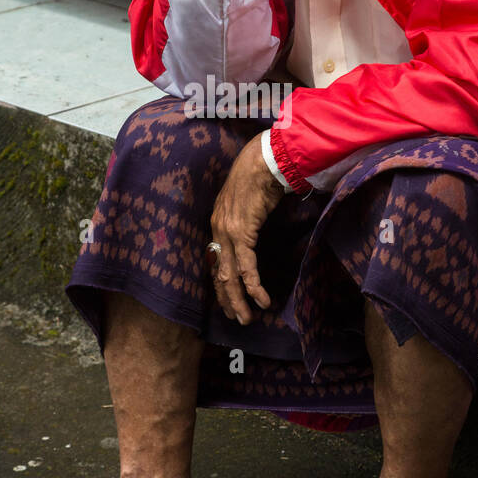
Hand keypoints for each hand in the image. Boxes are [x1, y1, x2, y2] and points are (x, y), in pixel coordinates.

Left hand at [208, 134, 284, 324]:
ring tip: (248, 318)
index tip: (227, 299)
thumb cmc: (259, 174)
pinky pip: (247, 267)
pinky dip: (254, 286)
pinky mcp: (242, 233)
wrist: (262, 159)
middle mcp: (218, 229)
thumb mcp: (248, 200)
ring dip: (239, 300)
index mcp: (218, 222)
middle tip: (237, 318)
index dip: (220, 282)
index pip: (215, 260)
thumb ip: (248, 216)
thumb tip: (257, 225)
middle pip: (219, 272)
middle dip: (227, 298)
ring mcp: (228, 232)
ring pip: (230, 275)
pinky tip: (262, 300)